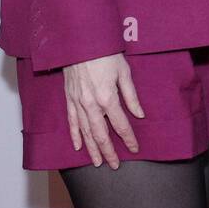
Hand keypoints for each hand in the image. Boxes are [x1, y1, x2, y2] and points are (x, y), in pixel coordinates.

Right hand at [63, 53, 144, 168]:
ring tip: (98, 163)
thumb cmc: (105, 54)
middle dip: (109, 151)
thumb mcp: (124, 72)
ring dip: (92, 148)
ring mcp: (78, 103)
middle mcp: (91, 104)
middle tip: (115, 165)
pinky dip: (75, 135)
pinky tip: (78, 146)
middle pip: (101, 134)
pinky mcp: (69, 99)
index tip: (135, 148)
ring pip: (86, 132)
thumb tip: (139, 114)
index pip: (121, 124)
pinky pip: (72, 121)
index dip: (129, 138)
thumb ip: (131, 96)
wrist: (80, 42)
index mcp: (108, 98)